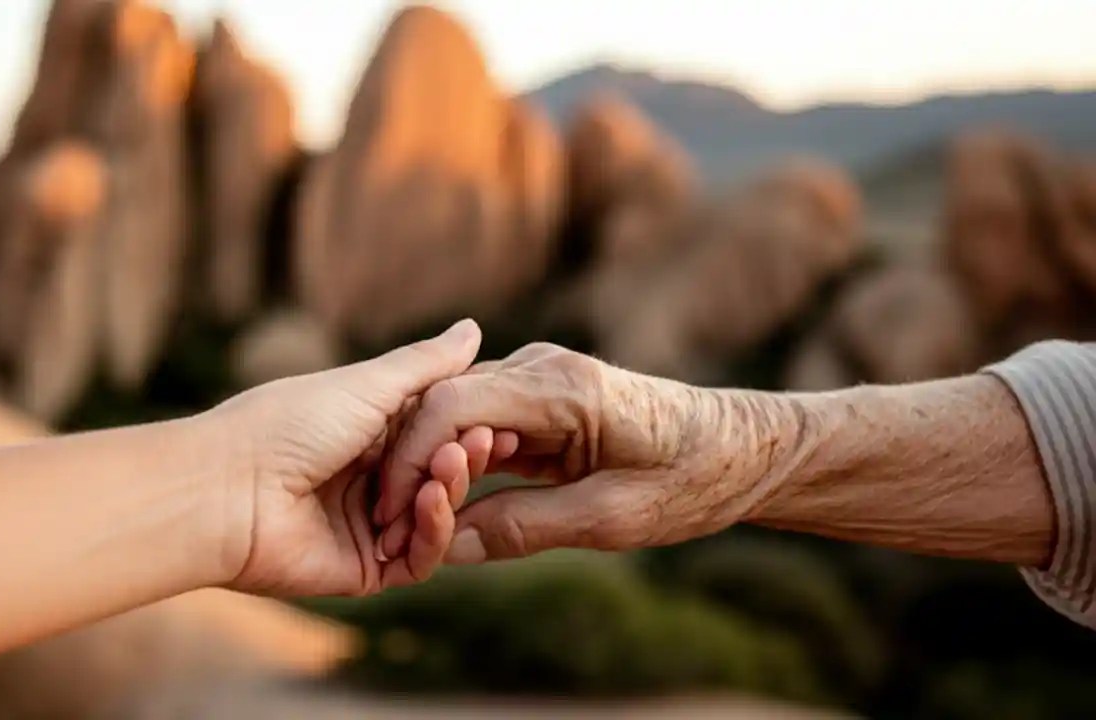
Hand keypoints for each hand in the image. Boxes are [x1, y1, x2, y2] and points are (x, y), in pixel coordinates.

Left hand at [193, 319, 511, 595]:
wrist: (226, 489)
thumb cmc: (286, 424)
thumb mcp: (365, 384)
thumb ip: (425, 365)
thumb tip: (474, 329)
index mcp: (372, 431)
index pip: (441, 432)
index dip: (471, 425)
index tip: (501, 415)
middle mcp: (373, 478)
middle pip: (445, 475)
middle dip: (467, 457)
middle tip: (486, 440)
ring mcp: (371, 526)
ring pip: (438, 517)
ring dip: (453, 489)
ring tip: (451, 465)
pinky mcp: (366, 569)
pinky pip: (419, 559)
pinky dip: (433, 531)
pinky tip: (431, 502)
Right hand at [379, 343, 807, 563]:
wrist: (743, 449)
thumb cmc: (694, 479)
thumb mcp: (613, 520)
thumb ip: (526, 527)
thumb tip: (449, 546)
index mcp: (564, 388)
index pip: (454, 406)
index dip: (411, 459)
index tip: (394, 515)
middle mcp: (543, 368)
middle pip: (443, 404)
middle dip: (411, 466)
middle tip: (394, 532)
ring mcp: (538, 377)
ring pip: (456, 414)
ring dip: (432, 467)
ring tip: (415, 526)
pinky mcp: (540, 399)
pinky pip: (481, 425)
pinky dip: (460, 465)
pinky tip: (450, 506)